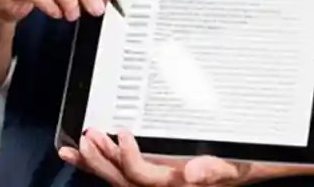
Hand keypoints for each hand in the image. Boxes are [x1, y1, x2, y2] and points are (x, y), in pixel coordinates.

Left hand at [60, 129, 253, 186]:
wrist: (240, 167)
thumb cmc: (236, 164)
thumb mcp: (234, 166)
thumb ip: (215, 169)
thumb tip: (192, 171)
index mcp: (176, 184)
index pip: (144, 177)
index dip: (129, 157)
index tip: (123, 133)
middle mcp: (160, 186)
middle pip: (122, 180)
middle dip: (102, 161)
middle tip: (89, 137)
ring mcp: (149, 183)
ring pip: (114, 179)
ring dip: (93, 163)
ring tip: (74, 148)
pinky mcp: (143, 176)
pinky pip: (114, 175)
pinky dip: (93, 165)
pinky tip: (75, 155)